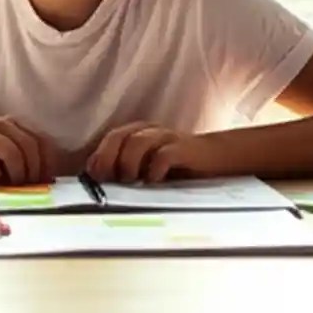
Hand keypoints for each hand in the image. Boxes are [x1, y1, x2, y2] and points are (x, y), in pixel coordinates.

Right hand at [0, 117, 58, 184]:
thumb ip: (11, 159)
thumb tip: (38, 181)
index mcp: (7, 124)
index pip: (40, 141)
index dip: (48, 163)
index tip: (47, 183)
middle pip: (31, 147)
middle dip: (35, 172)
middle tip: (30, 191)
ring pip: (15, 155)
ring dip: (17, 177)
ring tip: (11, 190)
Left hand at [85, 122, 217, 183]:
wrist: (216, 160)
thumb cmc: (176, 169)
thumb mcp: (146, 169)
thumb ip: (122, 168)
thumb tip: (95, 176)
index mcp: (136, 133)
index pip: (110, 139)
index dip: (99, 157)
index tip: (95, 179)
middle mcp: (149, 131)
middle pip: (118, 136)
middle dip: (107, 159)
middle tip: (108, 180)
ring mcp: (167, 137)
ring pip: (137, 142)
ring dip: (128, 164)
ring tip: (132, 181)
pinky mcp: (184, 149)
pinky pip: (163, 155)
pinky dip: (154, 169)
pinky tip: (154, 182)